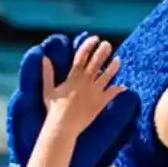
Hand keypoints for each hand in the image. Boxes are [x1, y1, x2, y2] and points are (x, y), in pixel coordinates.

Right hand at [5, 32, 138, 166]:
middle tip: (107, 44)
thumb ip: (47, 73)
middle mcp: (85, 82)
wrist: (63, 127)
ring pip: (107, 76)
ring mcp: (94, 92)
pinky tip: (123, 86)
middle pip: (96, 63)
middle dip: (102, 52)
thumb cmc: (54, 109)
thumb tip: (44, 58)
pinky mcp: (100, 103)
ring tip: (118, 59)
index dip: (88, 46)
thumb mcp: (48, 90)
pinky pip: (111, 94)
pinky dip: (118, 90)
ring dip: (113, 67)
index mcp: (73, 78)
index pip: (82, 57)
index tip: (94, 39)